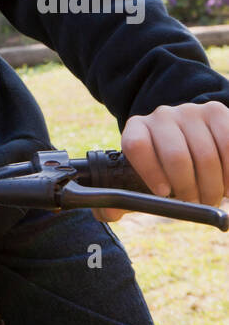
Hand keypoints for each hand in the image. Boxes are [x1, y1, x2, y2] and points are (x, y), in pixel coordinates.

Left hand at [93, 101, 228, 222]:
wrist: (190, 138)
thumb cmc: (162, 169)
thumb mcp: (140, 180)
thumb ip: (120, 199)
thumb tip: (108, 212)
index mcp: (137, 129)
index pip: (136, 145)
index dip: (150, 172)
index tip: (164, 193)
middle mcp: (161, 116)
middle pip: (176, 156)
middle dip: (188, 190)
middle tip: (196, 204)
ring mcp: (190, 111)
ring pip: (206, 156)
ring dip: (213, 186)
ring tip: (211, 196)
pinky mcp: (216, 112)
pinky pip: (227, 145)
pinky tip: (227, 183)